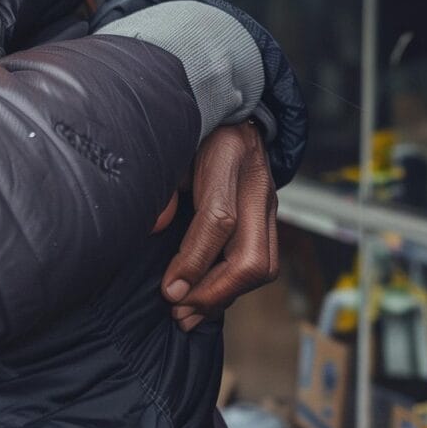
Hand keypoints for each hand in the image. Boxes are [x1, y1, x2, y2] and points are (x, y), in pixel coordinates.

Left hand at [162, 121, 278, 330]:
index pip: (218, 220)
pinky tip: (205, 300)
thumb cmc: (193, 129)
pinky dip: (233, 289)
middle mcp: (257, 186)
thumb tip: (155, 226)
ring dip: (225, 297)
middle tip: (178, 310)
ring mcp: (270, 204)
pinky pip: (262, 263)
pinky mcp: (271, 219)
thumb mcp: (170, 144)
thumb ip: (161, 183)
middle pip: (251, 256)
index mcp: (228, 157)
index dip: (193, 260)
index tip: (168, 290)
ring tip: (188, 314)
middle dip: (214, 292)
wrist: (235, 113)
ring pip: (263, 266)